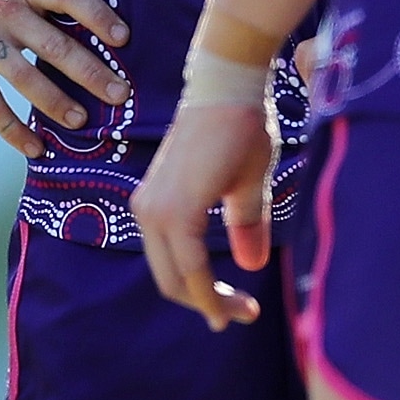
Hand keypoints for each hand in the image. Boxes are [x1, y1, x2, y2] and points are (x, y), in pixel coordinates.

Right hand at [0, 0, 129, 157]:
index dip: (96, 14)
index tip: (124, 38)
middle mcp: (5, 10)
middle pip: (53, 43)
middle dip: (90, 71)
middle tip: (120, 94)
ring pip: (24, 77)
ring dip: (55, 102)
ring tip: (82, 122)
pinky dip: (14, 130)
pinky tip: (37, 148)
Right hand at [136, 79, 278, 331]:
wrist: (221, 84)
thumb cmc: (243, 130)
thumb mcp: (252, 183)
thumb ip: (248, 226)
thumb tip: (250, 267)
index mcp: (176, 213)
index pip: (192, 277)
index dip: (217, 303)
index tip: (247, 315)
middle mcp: (151, 211)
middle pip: (171, 279)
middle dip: (204, 302)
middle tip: (241, 312)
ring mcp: (146, 201)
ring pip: (163, 264)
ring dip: (192, 285)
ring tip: (229, 298)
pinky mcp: (150, 194)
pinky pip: (162, 244)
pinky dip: (183, 263)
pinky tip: (208, 268)